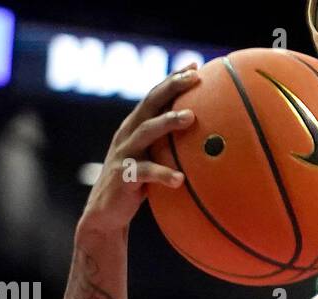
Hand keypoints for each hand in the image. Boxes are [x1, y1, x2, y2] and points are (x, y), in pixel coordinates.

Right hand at [77, 64, 201, 237]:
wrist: (106, 213)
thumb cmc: (137, 186)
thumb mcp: (154, 161)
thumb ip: (172, 148)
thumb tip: (211, 146)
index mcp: (135, 127)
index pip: (155, 96)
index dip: (173, 79)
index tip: (196, 66)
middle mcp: (128, 134)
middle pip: (150, 103)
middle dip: (172, 87)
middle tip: (195, 78)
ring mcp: (124, 154)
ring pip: (146, 131)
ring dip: (168, 122)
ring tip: (191, 118)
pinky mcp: (123, 177)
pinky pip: (145, 173)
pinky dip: (163, 174)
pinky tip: (181, 179)